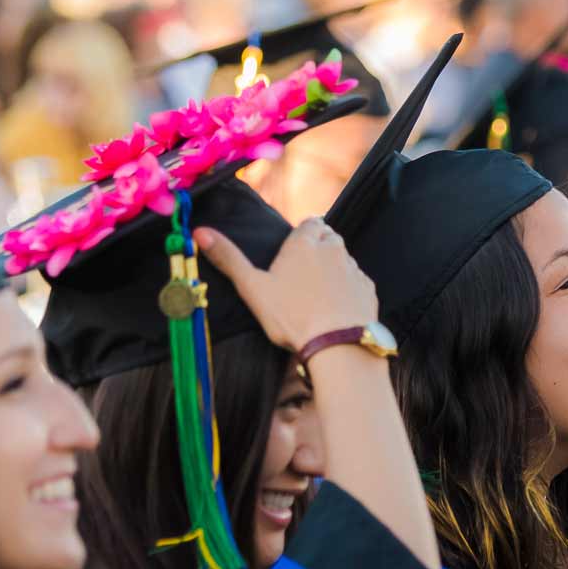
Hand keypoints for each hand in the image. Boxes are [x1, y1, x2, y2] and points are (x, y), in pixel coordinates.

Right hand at [194, 218, 378, 355]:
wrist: (337, 346)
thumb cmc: (291, 316)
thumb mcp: (252, 287)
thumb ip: (228, 258)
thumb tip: (199, 231)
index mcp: (305, 242)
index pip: (309, 223)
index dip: (302, 236)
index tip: (292, 253)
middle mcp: (333, 248)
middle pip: (328, 238)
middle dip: (318, 248)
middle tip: (302, 275)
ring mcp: (354, 269)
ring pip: (344, 260)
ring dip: (334, 269)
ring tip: (318, 295)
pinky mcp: (368, 289)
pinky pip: (357, 283)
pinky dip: (348, 290)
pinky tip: (336, 309)